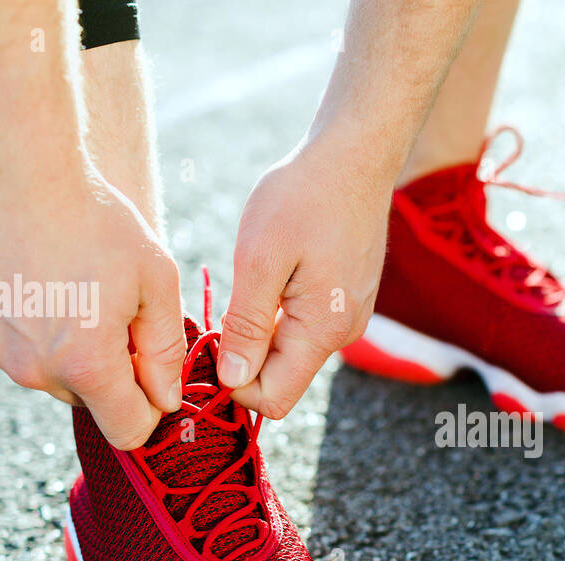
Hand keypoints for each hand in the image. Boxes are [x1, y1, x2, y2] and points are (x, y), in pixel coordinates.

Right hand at [0, 167, 185, 448]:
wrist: (14, 168)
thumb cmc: (96, 220)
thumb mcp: (156, 282)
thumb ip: (165, 351)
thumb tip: (166, 400)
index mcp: (86, 364)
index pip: (128, 430)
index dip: (150, 410)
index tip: (154, 379)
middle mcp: (33, 370)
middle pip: (88, 399)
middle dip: (108, 370)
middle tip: (112, 310)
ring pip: (48, 372)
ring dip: (66, 348)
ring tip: (70, 286)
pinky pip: (11, 348)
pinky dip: (27, 328)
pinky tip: (32, 280)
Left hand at [219, 138, 391, 417]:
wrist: (354, 156)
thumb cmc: (303, 196)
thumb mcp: (259, 258)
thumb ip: (247, 325)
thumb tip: (233, 382)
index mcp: (323, 331)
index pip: (273, 399)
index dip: (234, 385)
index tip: (209, 345)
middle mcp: (343, 334)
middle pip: (282, 379)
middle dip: (244, 359)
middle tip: (219, 309)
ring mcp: (349, 318)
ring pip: (292, 353)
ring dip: (259, 334)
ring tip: (249, 283)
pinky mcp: (348, 300)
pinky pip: (305, 328)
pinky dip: (278, 315)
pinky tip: (272, 274)